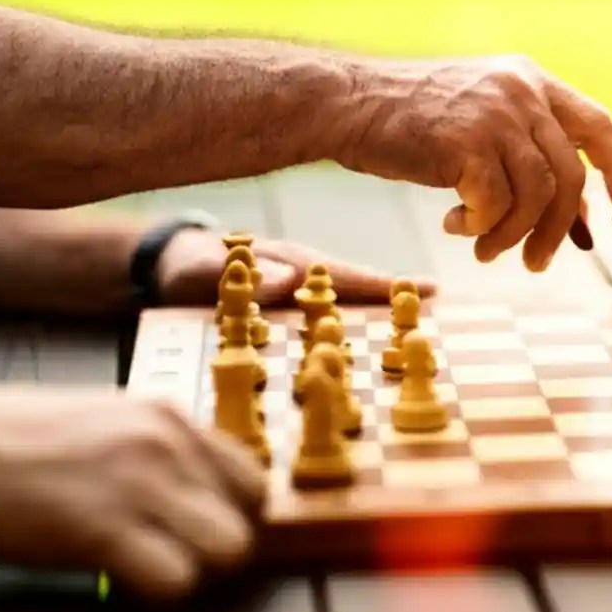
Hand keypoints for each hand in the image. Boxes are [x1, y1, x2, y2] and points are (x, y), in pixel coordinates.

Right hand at [0, 387, 265, 599]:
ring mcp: (142, 485)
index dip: (233, 509)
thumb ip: (152, 444)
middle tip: (183, 556)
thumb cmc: (6, 437)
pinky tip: (125, 580)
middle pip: (248, 516)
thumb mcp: (103, 417)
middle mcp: (167, 445)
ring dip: (196, 568)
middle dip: (220, 544)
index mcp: (167, 416)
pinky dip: (157, 590)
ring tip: (155, 569)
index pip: (249, 472)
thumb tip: (183, 481)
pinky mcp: (108, 529)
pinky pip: (176, 578)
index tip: (208, 526)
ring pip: (227, 547)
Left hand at [156, 229, 436, 306]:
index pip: (350, 277)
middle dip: (400, 302)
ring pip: (350, 308)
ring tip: (423, 330)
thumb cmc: (186, 267)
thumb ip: (242, 276)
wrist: (167, 267)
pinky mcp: (292, 310)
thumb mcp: (203, 270)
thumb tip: (289, 282)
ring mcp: (302, 295)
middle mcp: (306, 279)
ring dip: (382, 317)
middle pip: (361, 292)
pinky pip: (331, 322)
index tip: (430, 290)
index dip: (389, 286)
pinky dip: (355, 328)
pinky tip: (375, 345)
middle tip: (444, 311)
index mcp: (295, 266)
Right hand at [336, 55, 611, 270]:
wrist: (349, 103)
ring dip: (512, 236)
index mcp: (532, 81)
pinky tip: (454, 224)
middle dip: (558, 230)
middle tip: (537, 263)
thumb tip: (578, 221)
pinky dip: (479, 226)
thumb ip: (529, 156)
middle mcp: (521, 91)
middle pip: (570, 176)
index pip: (599, 127)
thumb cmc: (413, 123)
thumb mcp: (482, 124)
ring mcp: (495, 113)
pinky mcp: (466, 140)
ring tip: (483, 248)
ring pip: (536, 196)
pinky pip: (495, 204)